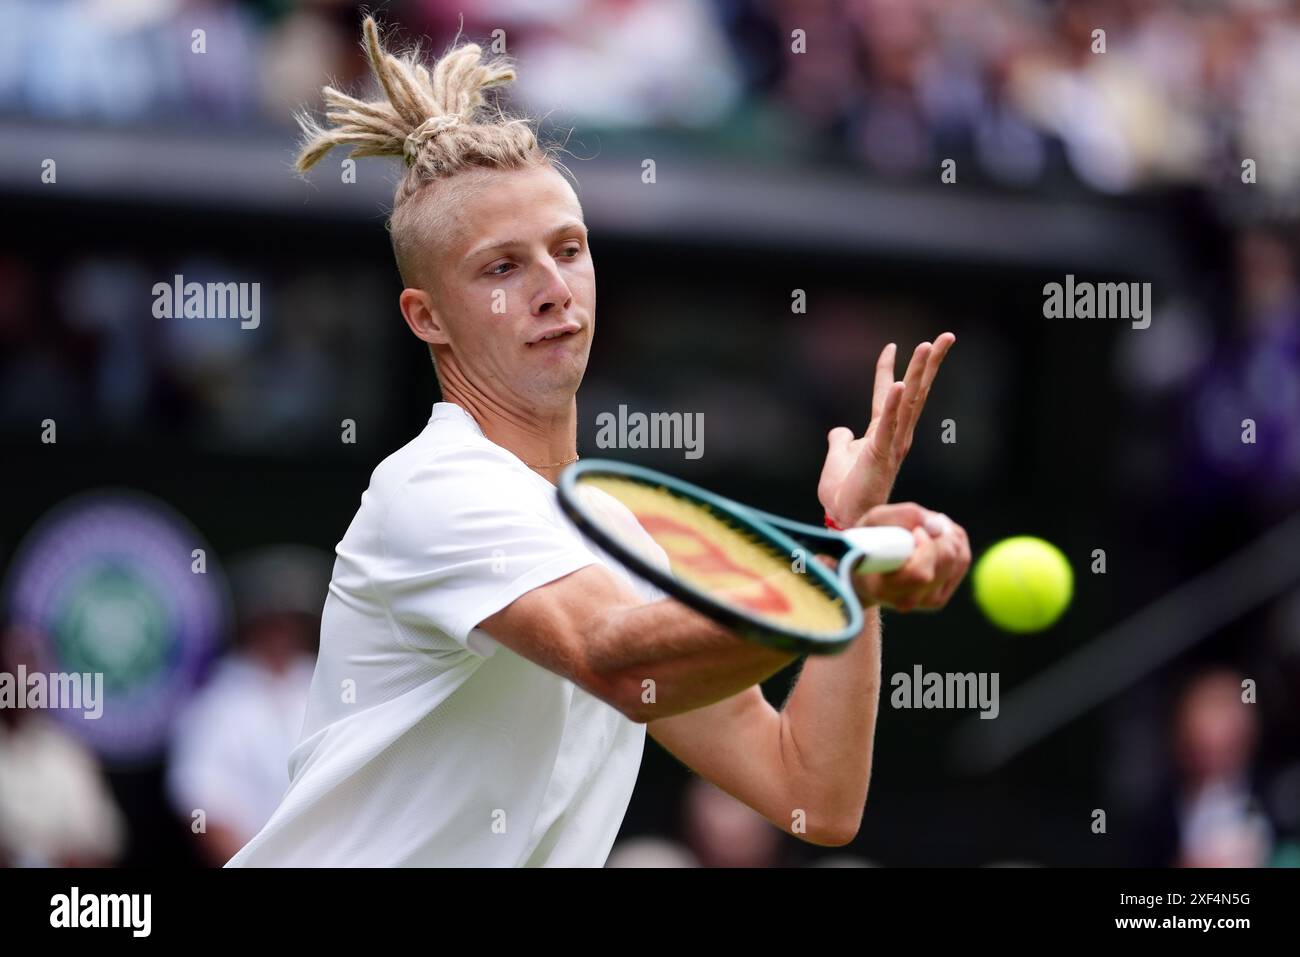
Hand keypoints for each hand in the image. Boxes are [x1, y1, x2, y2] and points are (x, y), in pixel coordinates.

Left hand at [818, 333, 954, 527]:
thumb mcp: (838, 458)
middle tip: (946, 337)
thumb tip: (840, 430)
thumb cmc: (844, 493)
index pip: (888, 394)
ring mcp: (891, 443)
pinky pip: (889, 425)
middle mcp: (895, 435)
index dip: (888, 370)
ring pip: (909, 401)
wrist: (846, 517)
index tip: (892, 345)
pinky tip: (902, 384)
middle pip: (915, 391)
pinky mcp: (880, 453)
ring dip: (919, 373)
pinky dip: (895, 404)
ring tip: (928, 346)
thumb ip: (841, 442)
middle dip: (928, 363)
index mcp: (883, 432)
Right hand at [847, 502, 969, 611]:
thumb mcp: (873, 521)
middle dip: (941, 534)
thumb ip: (901, 516)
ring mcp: (926, 602)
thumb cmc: (865, 543)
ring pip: (959, 559)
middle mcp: (906, 600)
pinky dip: (956, 542)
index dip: (926, 547)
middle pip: (946, 561)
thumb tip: (937, 525)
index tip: (916, 532)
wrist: (865, 572)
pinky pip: (962, 561)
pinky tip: (936, 538)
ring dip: (949, 535)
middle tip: (922, 527)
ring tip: (926, 530)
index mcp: (883, 587)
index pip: (920, 573)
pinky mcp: (940, 598)